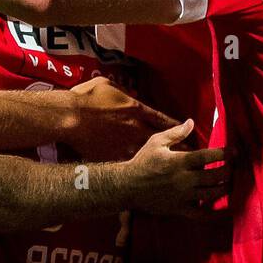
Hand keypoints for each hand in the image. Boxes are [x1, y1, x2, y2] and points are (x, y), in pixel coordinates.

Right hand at [67, 76, 181, 161]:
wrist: (70, 118)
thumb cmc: (86, 97)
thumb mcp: (106, 85)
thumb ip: (122, 90)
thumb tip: (128, 91)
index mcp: (136, 109)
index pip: (163, 120)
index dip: (178, 127)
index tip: (189, 133)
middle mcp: (135, 128)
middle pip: (164, 141)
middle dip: (179, 149)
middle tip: (192, 157)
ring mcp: (125, 145)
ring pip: (150, 156)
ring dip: (163, 162)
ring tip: (176, 171)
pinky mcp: (113, 157)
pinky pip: (130, 164)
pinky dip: (140, 170)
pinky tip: (148, 177)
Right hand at [118, 121, 229, 217]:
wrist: (128, 186)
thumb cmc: (142, 162)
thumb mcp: (156, 142)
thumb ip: (176, 132)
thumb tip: (191, 122)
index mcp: (180, 161)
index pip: (208, 156)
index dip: (225, 153)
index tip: (233, 152)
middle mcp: (184, 179)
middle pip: (215, 176)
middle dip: (228, 171)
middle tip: (233, 168)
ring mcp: (183, 196)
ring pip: (212, 194)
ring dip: (225, 188)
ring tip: (229, 184)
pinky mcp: (179, 209)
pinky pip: (200, 214)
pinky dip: (213, 213)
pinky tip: (222, 209)